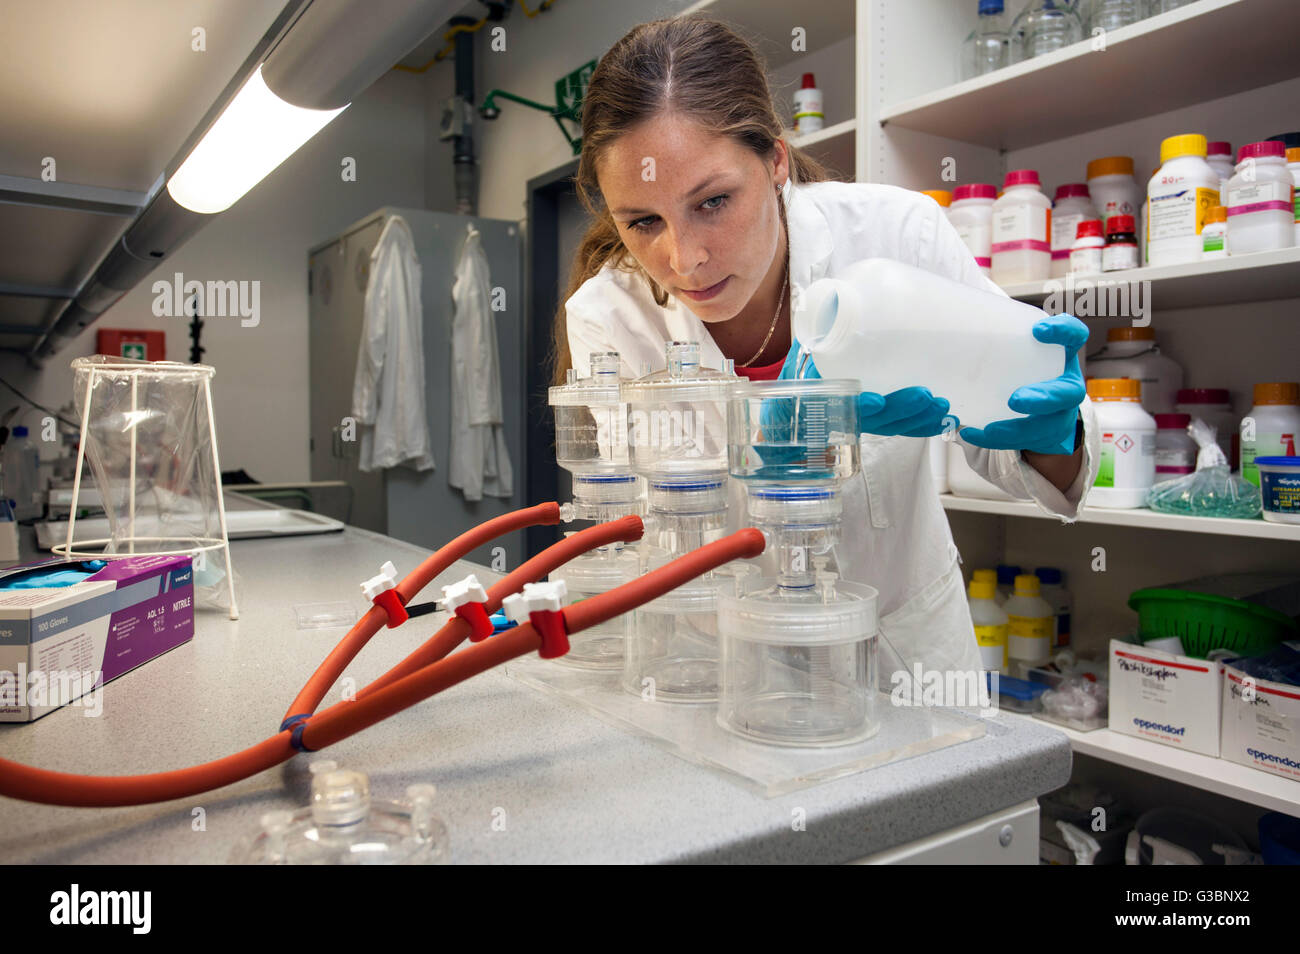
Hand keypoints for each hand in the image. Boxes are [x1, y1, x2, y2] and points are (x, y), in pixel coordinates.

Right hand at [779, 338, 955, 438]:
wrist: (801, 402)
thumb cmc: (808, 371)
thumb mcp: (808, 350)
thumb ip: (821, 334)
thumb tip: (836, 305)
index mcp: (828, 398)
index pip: (843, 406)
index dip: (861, 405)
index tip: (876, 400)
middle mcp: (849, 414)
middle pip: (878, 419)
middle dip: (904, 409)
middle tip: (926, 395)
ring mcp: (869, 420)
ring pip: (895, 426)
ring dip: (920, 419)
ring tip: (943, 404)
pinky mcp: (884, 420)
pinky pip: (905, 428)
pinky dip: (925, 426)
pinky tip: (946, 419)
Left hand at [958, 313, 1087, 455]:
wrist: (1039, 408)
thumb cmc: (1022, 368)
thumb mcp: (1019, 349)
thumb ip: (999, 336)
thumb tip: (950, 315)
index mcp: (1062, 355)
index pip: (1075, 336)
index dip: (1063, 331)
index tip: (1037, 330)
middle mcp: (1067, 384)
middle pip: (1067, 392)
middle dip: (1043, 398)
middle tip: (1015, 400)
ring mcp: (1059, 413)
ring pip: (1045, 425)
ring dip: (1016, 429)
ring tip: (987, 429)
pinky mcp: (1044, 434)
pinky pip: (1023, 441)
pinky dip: (995, 440)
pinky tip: (971, 433)